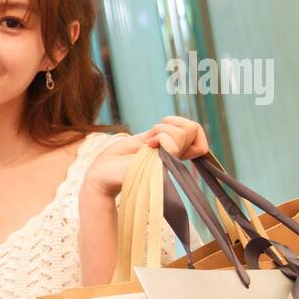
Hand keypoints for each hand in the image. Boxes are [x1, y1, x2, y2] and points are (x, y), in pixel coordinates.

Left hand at [82, 115, 209, 197]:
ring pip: (185, 133)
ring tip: (146, 144)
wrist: (101, 175)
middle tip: (149, 138)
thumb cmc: (117, 159)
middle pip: (193, 129)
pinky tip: (146, 146)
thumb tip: (176, 128)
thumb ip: (161, 135)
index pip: (196, 132)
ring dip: (162, 130)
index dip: (183, 124)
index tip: (158, 130)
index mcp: (171, 150)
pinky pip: (174, 143)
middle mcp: (175, 157)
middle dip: (169, 125)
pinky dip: (160, 137)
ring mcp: (171, 162)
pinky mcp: (164, 166)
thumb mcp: (142, 140)